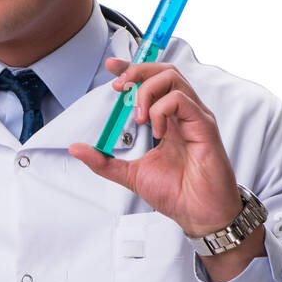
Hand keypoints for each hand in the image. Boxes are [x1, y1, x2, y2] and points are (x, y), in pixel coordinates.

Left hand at [67, 57, 241, 236]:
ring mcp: (196, 118)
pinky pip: (181, 101)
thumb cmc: (177, 193)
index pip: (152, 82)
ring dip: (147, 91)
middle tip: (119, 86)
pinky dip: (161, 110)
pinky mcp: (204, 127)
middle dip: (138, 71)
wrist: (199, 215)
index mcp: (169, 120)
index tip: (111, 67)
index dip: (132, 69)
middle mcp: (184, 114)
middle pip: (164, 71)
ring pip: (173, 79)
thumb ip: (103, 161)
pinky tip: (157, 131)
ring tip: (137, 117)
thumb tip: (76, 149)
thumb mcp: (130, 174)